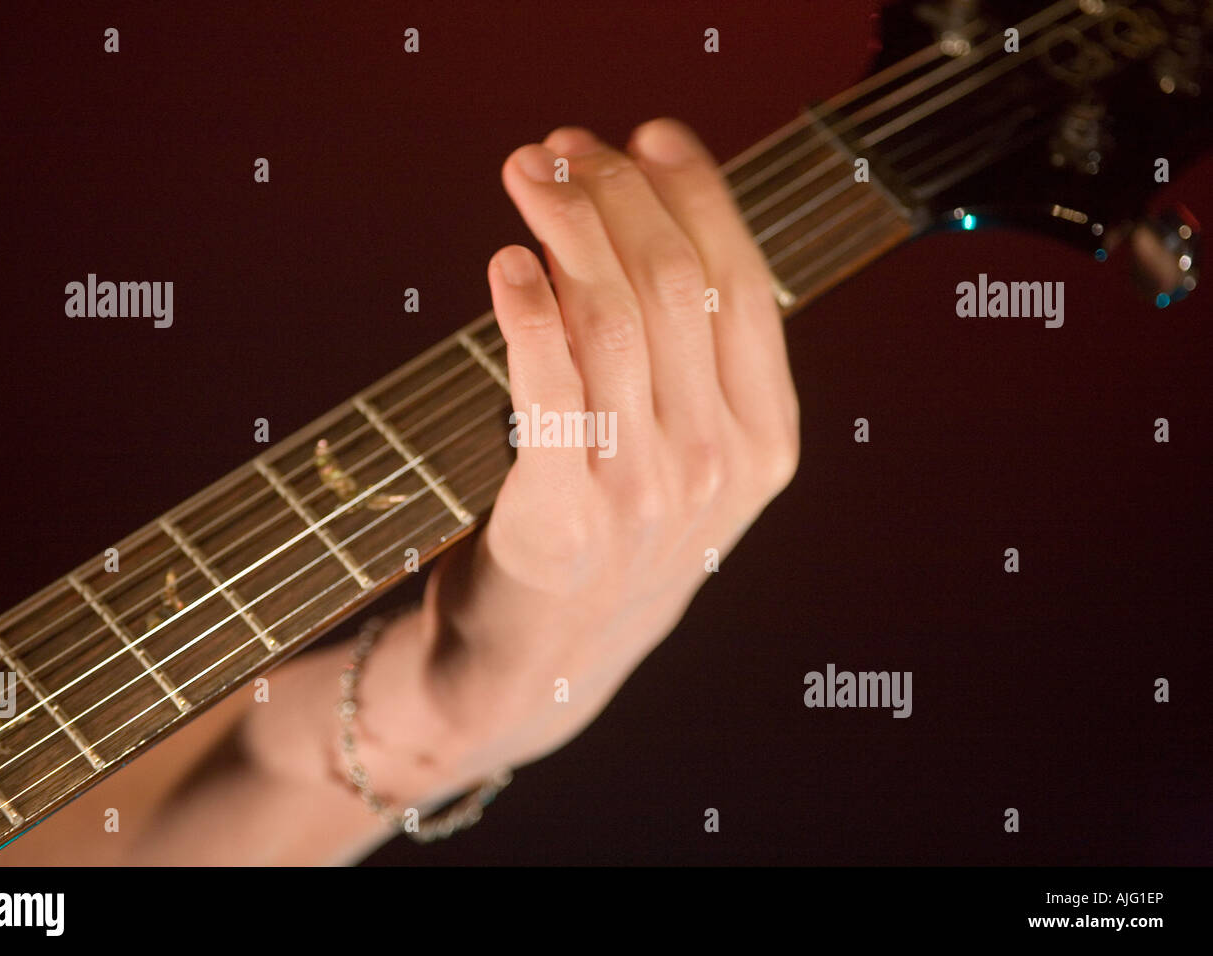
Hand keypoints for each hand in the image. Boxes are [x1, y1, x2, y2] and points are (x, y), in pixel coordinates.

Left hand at [352, 119, 799, 806]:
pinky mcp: (558, 518)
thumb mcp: (685, 462)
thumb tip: (651, 229)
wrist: (538, 666)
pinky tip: (506, 266)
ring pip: (611, 314)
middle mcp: (716, 466)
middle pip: (674, 283)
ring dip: (566, 222)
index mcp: (765, 443)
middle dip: (617, 190)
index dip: (698, 194)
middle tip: (564, 146)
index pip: (744, 285)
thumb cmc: (607, 544)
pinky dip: (526, 311)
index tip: (653, 135)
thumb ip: (690, 364)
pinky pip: (548, 385)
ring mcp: (643, 495)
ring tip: (528, 171)